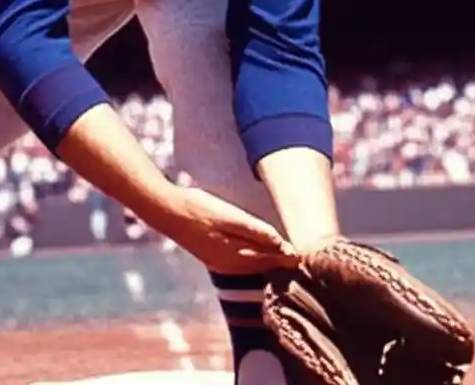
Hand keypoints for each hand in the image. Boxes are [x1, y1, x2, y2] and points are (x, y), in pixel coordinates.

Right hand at [154, 186, 299, 274]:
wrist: (166, 211)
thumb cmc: (199, 209)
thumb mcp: (230, 217)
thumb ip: (256, 232)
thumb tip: (282, 245)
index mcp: (236, 256)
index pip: (272, 260)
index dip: (290, 257)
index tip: (308, 255)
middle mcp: (229, 265)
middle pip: (263, 266)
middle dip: (281, 262)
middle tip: (302, 256)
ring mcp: (219, 262)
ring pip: (252, 266)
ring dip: (269, 261)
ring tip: (286, 255)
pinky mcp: (212, 256)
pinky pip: (241, 262)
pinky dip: (255, 259)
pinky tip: (259, 251)